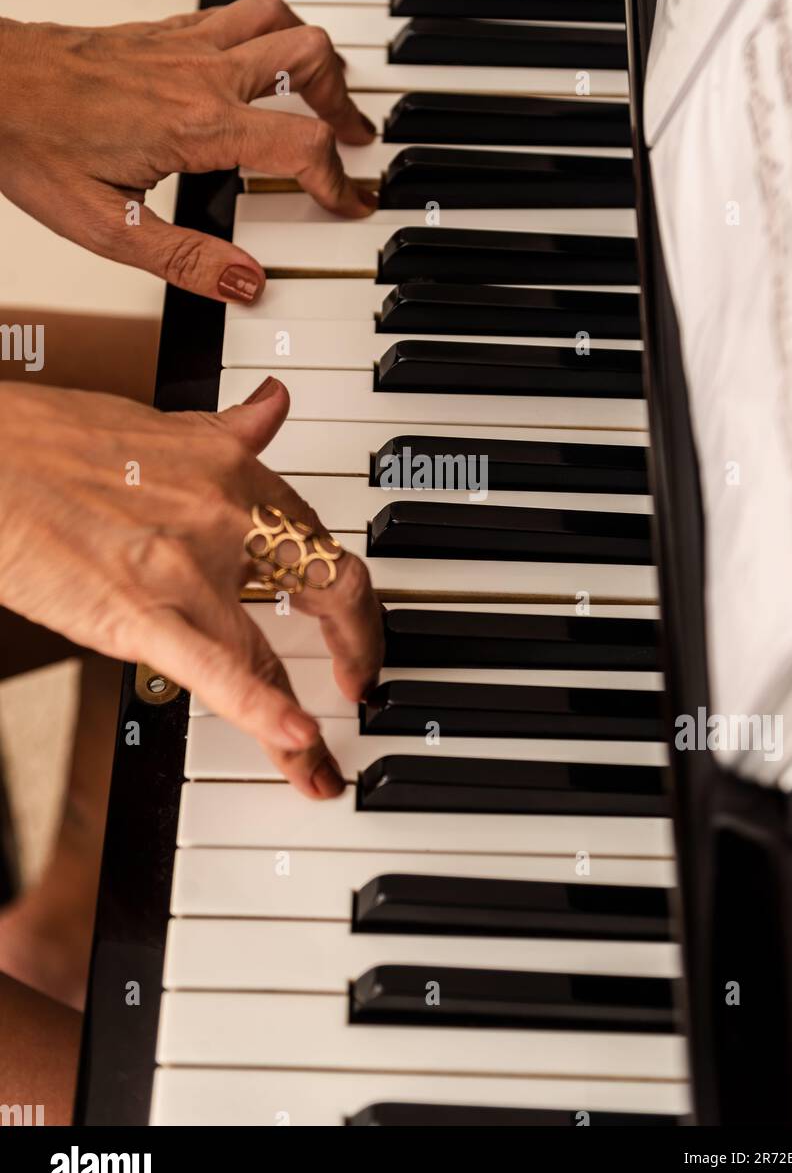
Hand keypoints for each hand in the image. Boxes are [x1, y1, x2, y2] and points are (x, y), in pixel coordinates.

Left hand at [0, 0, 376, 304]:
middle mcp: (200, 73)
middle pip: (312, 60)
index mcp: (197, 125)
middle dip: (346, 106)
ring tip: (327, 96)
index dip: (340, 180)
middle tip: (356, 142)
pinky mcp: (163, 30)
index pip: (304, 144)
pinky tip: (264, 65)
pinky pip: (242, 12)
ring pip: (283, 20)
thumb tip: (247, 283)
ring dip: (318, 57)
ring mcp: (183, 43)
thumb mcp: (106, 229)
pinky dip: (275, 34)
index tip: (350, 204)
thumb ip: (185, 259)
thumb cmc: (31, 144)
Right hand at [0, 377, 383, 797]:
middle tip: (360, 684)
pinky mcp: (139, 613)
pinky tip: (297, 742)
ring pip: (273, 654)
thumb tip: (274, 405)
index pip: (315, 536)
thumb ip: (230, 427)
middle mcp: (226, 517)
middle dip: (358, 646)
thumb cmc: (49, 439)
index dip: (343, 586)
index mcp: (232, 471)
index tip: (351, 615)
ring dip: (302, 725)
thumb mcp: (161, 422)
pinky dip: (264, 712)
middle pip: (328, 589)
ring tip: (318, 767)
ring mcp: (188, 568)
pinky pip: (217, 671)